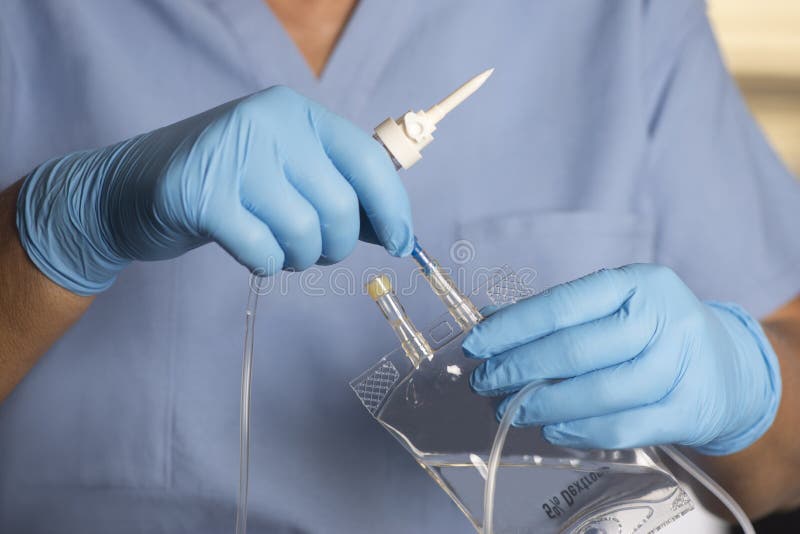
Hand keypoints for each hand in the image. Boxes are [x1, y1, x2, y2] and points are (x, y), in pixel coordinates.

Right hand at [16, 86, 413, 293]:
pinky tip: (250, 252)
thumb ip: (336, 188)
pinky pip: (264, 252)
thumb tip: (396, 229)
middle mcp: (269, 123)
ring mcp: (233, 155)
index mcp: (297, 113)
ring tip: (278, 249)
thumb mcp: (285, 169)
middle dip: (336, 245)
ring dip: (299, 258)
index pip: (368, 160)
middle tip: (316, 250)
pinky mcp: (202, 195)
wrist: (131, 187)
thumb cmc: (225, 184)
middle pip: (340, 206)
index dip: (393, 208)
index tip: (403, 242)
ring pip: (304, 233)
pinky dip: (265, 266)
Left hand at [464, 264, 780, 454]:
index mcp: (636, 282)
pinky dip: (580, 431)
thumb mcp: (614, 306)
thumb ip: (558, 316)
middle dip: (519, 370)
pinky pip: (623, 427)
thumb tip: (489, 327)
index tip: (476, 345)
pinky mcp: (689, 408)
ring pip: (598, 392)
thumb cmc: (652, 330)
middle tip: (486, 383)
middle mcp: (662, 318)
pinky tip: (553, 428)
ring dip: (544, 406)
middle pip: (575, 350)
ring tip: (512, 409)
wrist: (728, 365)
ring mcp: (680, 364)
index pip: (561, 305)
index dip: (512, 328)